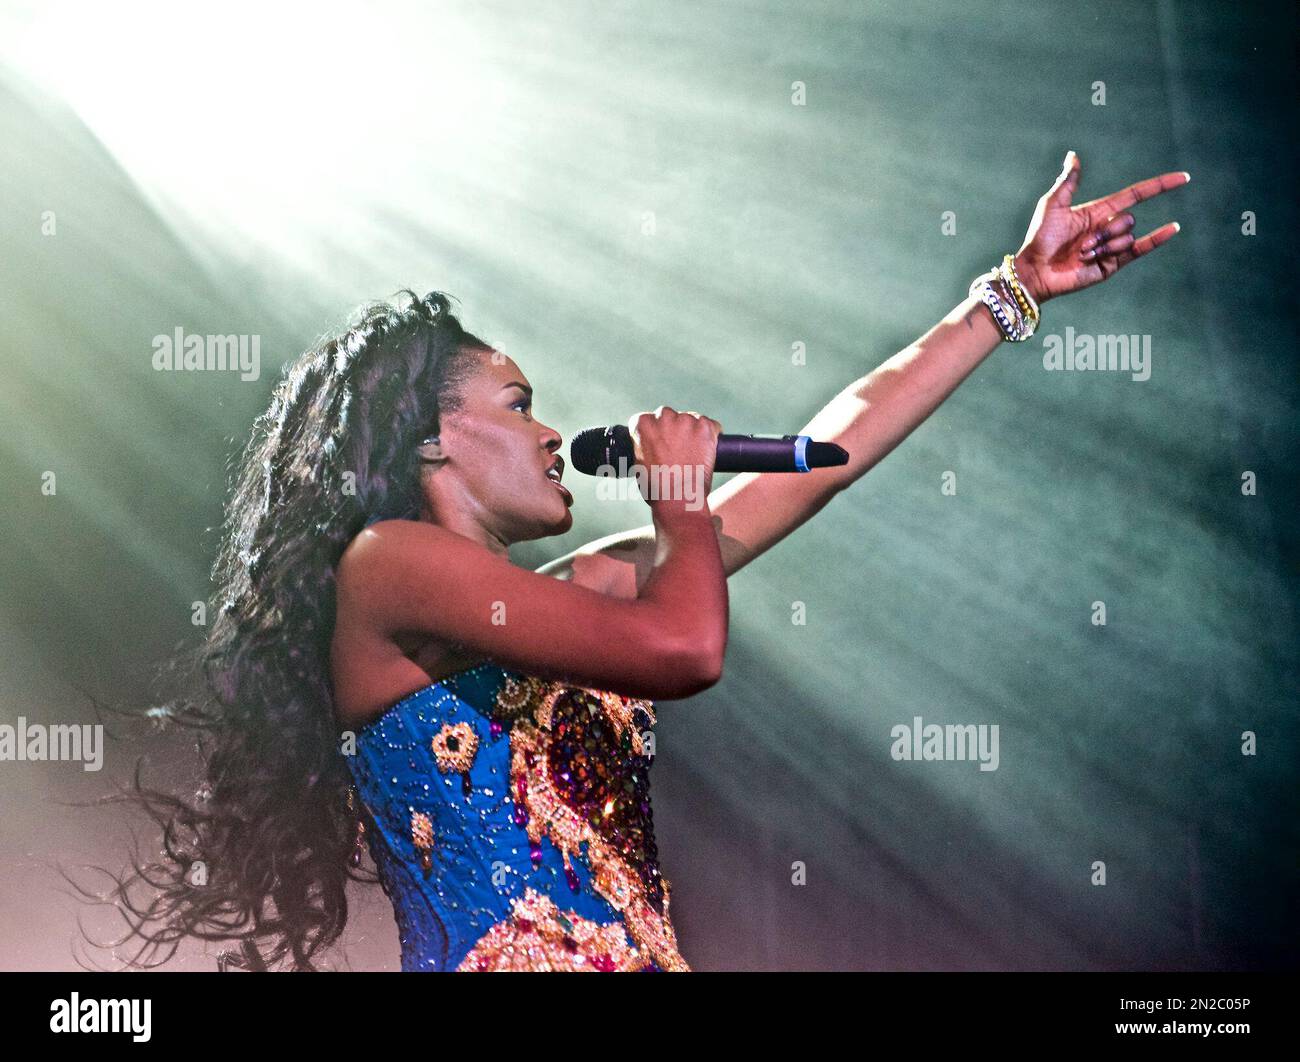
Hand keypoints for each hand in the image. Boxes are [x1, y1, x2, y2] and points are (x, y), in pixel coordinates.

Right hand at [627, 406, 722, 509]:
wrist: (678, 499)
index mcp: (642, 425)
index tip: (659, 442)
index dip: (654, 431)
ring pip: (690, 419)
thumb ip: (643, 449)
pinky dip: (712, 435)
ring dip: (692, 431)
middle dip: (672, 428)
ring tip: (693, 453)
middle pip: (668, 415)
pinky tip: (708, 449)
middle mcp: (663, 418)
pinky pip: (711, 425)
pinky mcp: (705, 428)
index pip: (646, 419)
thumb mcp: (638, 466)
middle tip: (677, 449)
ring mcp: (686, 421)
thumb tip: (651, 449)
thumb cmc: (656, 489)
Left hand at [1011, 150, 1189, 303]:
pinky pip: (1140, 249)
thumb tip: (1073, 155)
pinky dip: (1157, 239)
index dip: (1159, 186)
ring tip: (1083, 255)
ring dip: (1105, 246)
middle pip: (1127, 219)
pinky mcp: (1112, 265)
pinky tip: (1173, 228)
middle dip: (1106, 231)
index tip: (1183, 178)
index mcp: (1098, 211)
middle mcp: (1107, 227)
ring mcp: (1111, 247)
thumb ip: (1068, 182)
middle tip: (1080, 245)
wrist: (1035, 271)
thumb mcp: (1053, 204)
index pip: (1136, 195)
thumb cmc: (1040, 238)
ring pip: (1127, 237)